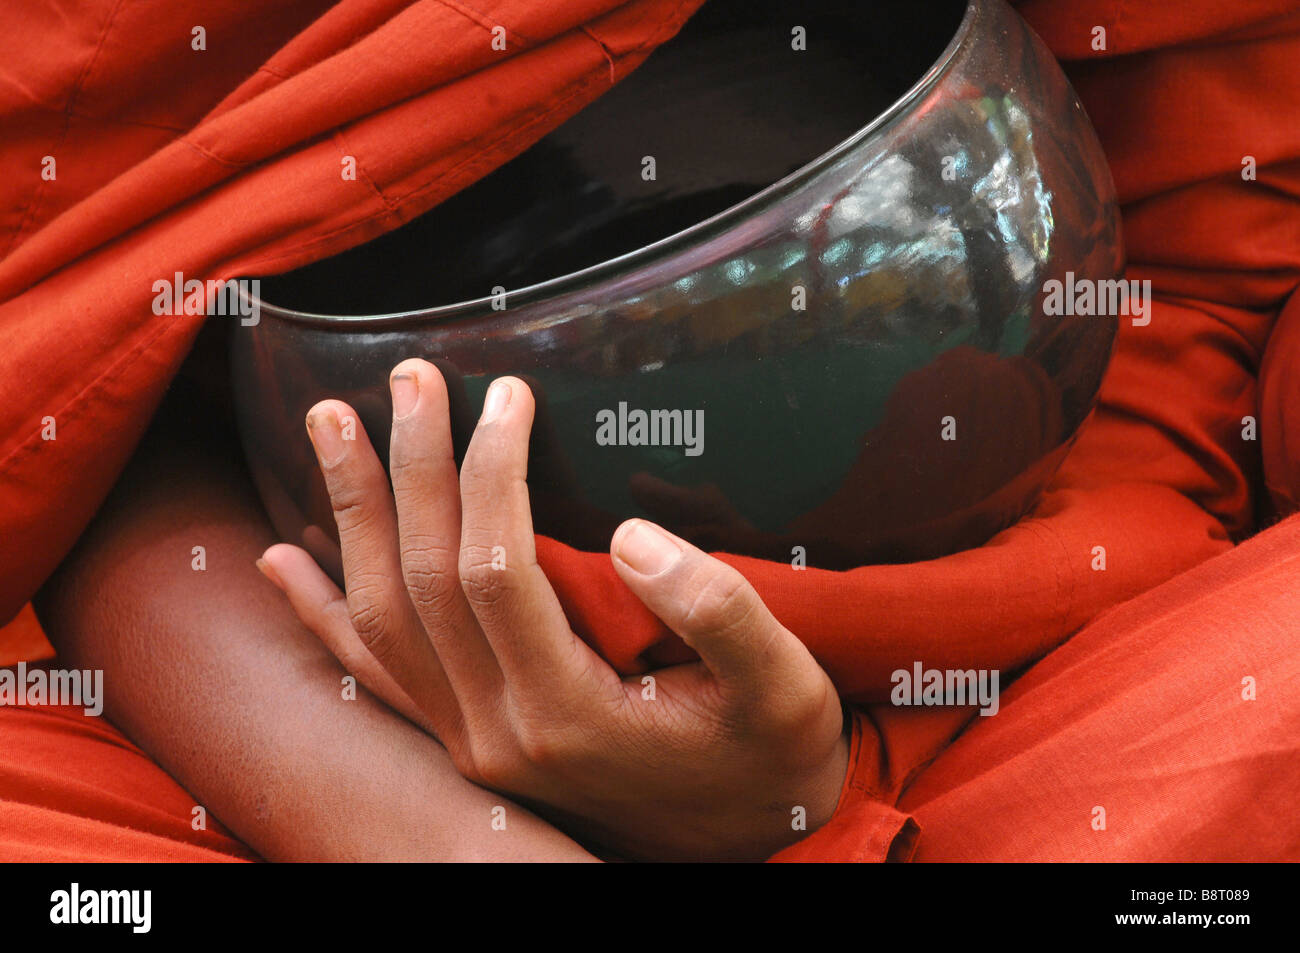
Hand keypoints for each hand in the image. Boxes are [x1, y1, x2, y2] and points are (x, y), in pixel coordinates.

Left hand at [258, 359, 848, 860]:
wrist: (745, 845)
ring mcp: (472, 744)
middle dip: (412, 468)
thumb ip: (718, 611)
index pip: (497, 568)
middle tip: (410, 379)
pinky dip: (323, 613)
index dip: (493, 471)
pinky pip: (375, 674)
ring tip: (331, 426)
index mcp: (570, 713)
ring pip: (382, 619)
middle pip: (423, 581)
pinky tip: (284, 563)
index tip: (509, 396)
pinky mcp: (467, 743)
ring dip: (354, 517)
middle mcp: (500, 734)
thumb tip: (632, 534)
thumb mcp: (784, 689)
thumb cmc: (770, 757)